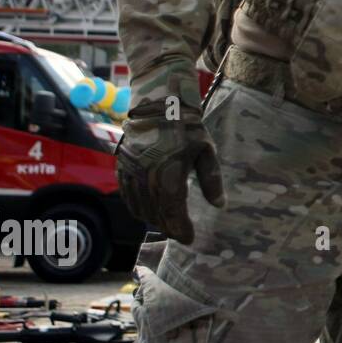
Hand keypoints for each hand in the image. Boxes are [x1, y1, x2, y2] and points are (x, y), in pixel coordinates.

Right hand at [115, 102, 225, 245]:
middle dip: (169, 227)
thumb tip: (220, 206)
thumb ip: (212, 180)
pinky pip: (127, 196)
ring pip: (139, 208)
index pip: (173, 211)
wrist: (158, 103)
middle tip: (181, 234)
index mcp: (168, 173)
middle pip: (156, 213)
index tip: (190, 239)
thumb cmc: (187, 127)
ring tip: (168, 224)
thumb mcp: (206, 151)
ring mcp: (130, 172)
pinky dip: (138, 208)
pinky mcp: (121, 167)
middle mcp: (146, 176)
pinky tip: (149, 212)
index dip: (181, 228)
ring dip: (153, 220)